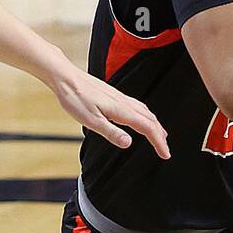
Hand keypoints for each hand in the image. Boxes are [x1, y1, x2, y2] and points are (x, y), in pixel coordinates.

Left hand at [48, 61, 170, 155]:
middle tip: (165, 149)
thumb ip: (111, 132)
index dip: (158, 142)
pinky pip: (138, 106)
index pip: (148, 128)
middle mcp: (124, 102)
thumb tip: (128, 143)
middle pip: (151, 120)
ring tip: (160, 135)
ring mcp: (120, 97)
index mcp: (121, 110)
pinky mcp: (115, 95)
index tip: (165, 154)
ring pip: (146, 112)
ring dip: (155, 125)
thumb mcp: (91, 121)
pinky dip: (146, 116)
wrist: (66, 78)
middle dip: (161, 135)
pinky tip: (141, 117)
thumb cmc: (75, 98)